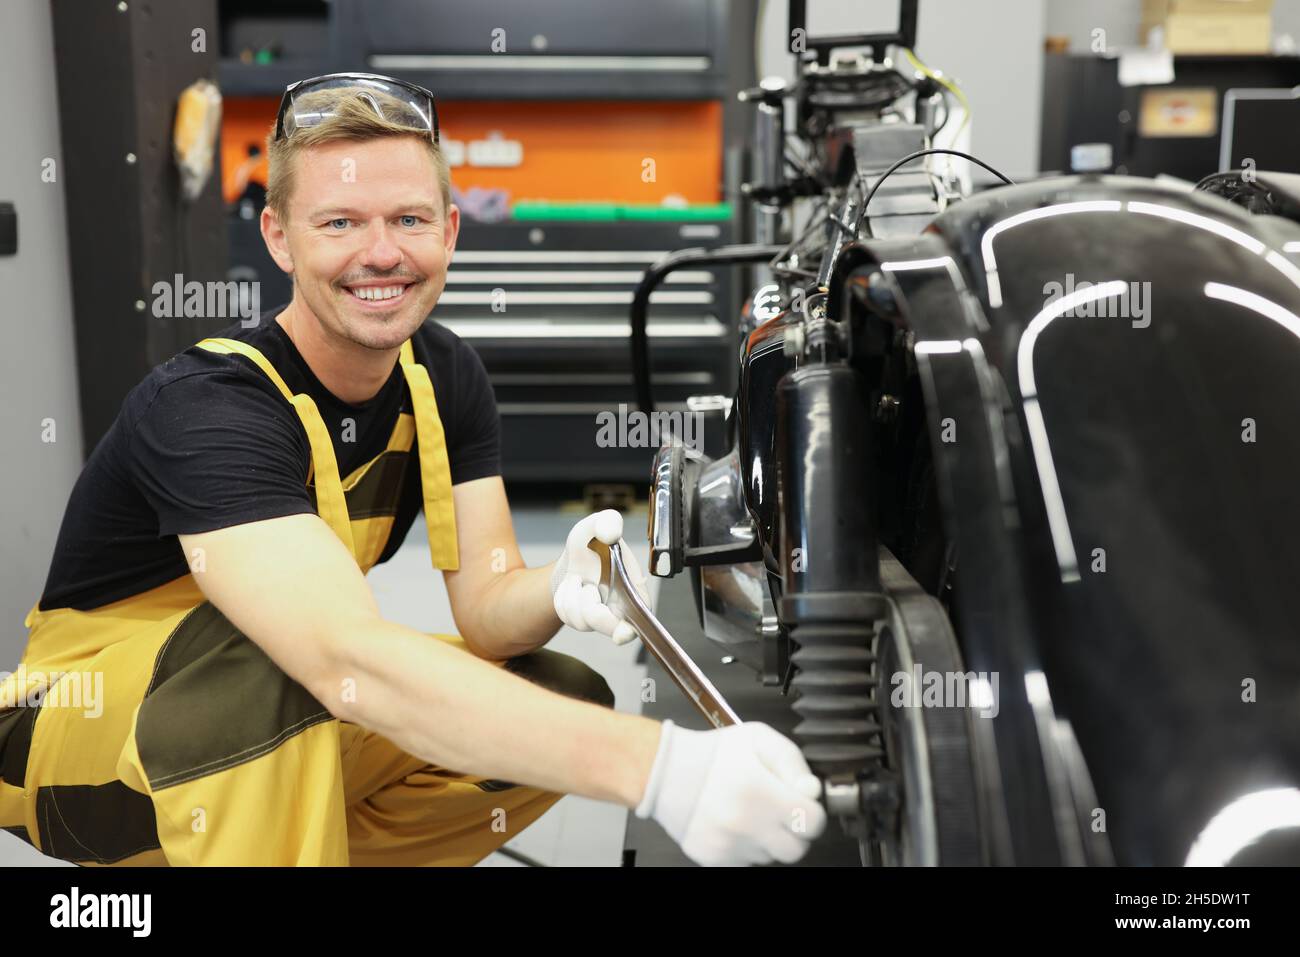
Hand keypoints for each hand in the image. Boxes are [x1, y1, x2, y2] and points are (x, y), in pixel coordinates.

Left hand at [549, 509, 650, 645]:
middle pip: (612, 626)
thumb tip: (611, 530)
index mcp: (633, 586)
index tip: (623, 632)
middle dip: (594, 612)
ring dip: (573, 596)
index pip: (640, 612)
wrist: (571, 561)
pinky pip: (567, 615)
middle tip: (586, 588)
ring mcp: (601, 616)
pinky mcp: (582, 621)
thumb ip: (606, 522)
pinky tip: (571, 587)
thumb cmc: (589, 545)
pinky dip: (563, 598)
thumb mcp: (595, 526)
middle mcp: (621, 605)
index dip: (633, 625)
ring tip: (578, 579)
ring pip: (583, 619)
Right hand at [635, 720, 826, 865]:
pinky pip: (748, 862)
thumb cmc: (713, 755)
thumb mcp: (758, 740)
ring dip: (768, 838)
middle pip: (796, 849)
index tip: (799, 802)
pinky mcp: (717, 860)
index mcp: (759, 791)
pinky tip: (736, 826)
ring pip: (771, 856)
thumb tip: (812, 791)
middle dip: (793, 831)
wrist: (667, 773)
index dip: (810, 810)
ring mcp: (730, 847)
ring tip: (750, 813)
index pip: (813, 822)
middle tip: (777, 811)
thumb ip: (792, 762)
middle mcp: (745, 824)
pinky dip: (747, 847)